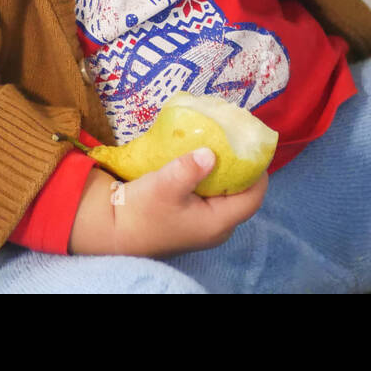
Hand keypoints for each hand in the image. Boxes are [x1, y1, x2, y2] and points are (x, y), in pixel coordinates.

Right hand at [108, 148, 268, 258]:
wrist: (112, 230)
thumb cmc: (140, 211)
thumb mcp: (164, 185)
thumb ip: (190, 168)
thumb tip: (211, 154)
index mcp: (218, 223)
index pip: (254, 196)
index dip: (257, 170)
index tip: (250, 144)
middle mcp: (217, 228)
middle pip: (243, 194)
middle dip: (241, 168)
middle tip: (234, 140)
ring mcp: (204, 226)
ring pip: (227, 195)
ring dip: (225, 172)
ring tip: (219, 145)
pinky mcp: (192, 220)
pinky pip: (212, 197)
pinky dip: (211, 179)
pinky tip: (202, 160)